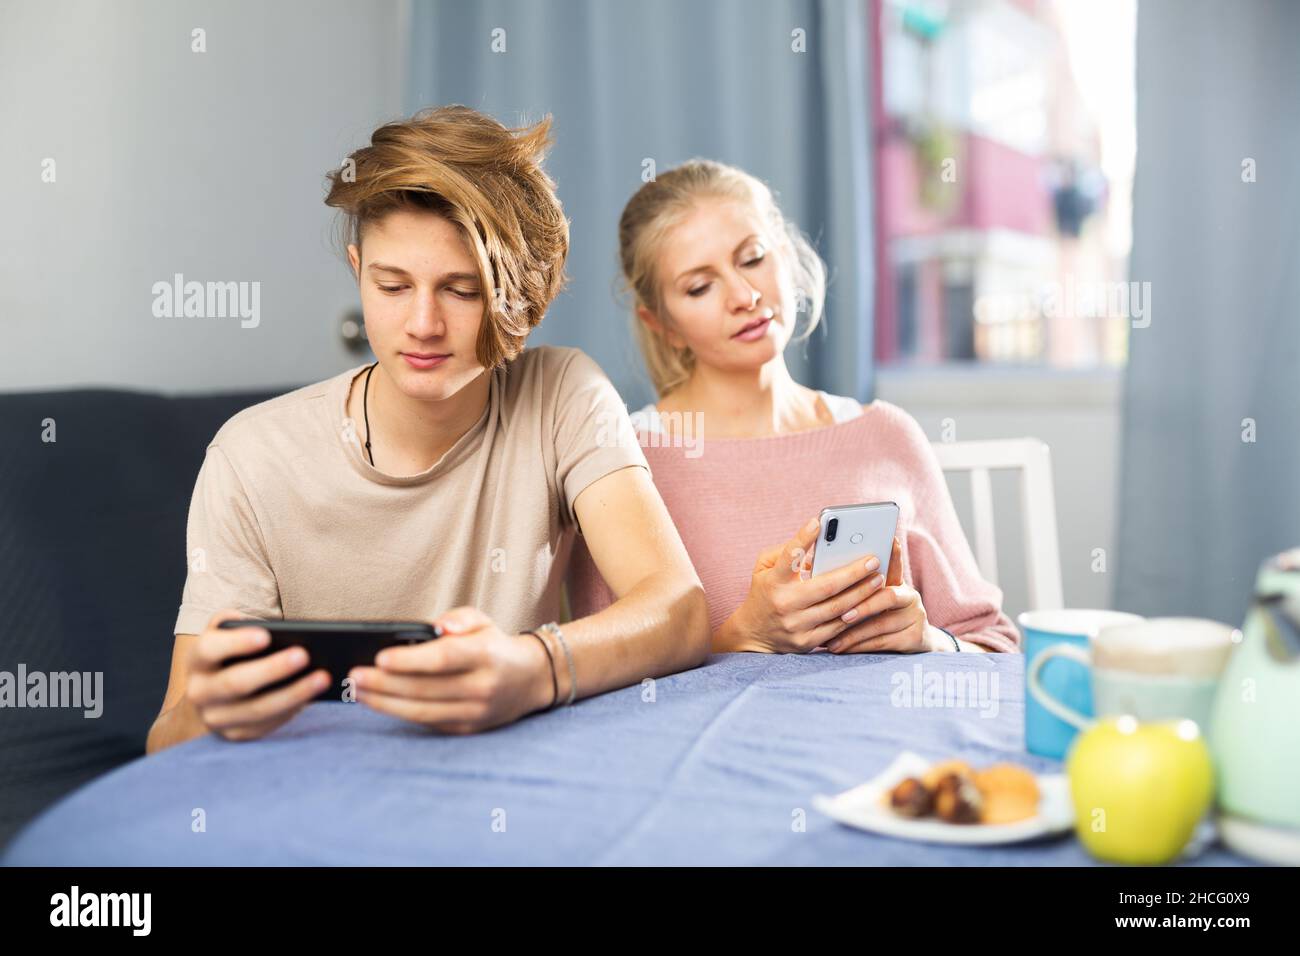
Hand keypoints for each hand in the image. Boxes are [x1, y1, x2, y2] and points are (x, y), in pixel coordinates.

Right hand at [187, 608, 329, 741]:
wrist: (211, 696)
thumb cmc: (229, 655)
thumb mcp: (224, 636)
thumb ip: (234, 624)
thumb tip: (260, 624)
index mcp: (198, 660)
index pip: (209, 649)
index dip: (236, 643)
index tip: (266, 635)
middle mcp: (200, 691)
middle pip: (236, 682)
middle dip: (272, 669)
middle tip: (304, 655)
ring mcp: (216, 718)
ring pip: (257, 709)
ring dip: (293, 694)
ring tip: (323, 677)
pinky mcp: (235, 735)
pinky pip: (266, 725)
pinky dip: (291, 710)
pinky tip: (313, 696)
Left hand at [348, 606, 551, 733]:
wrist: (530, 680)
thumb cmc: (495, 645)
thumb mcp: (484, 621)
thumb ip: (459, 618)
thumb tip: (436, 627)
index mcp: (487, 655)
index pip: (444, 658)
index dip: (411, 660)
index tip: (380, 658)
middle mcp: (483, 687)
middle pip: (426, 688)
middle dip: (385, 684)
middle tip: (354, 676)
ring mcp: (476, 712)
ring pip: (422, 711)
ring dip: (385, 703)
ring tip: (357, 691)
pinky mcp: (468, 729)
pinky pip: (428, 722)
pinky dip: (399, 713)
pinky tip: (378, 702)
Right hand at [719, 516, 889, 653]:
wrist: (754, 634)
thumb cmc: (765, 592)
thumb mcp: (763, 568)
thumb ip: (786, 553)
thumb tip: (817, 544)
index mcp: (773, 581)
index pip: (788, 557)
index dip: (802, 539)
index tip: (817, 522)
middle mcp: (784, 603)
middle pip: (826, 586)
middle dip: (854, 572)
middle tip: (874, 560)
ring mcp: (796, 625)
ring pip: (837, 608)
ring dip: (862, 593)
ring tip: (879, 579)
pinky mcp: (806, 642)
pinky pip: (837, 627)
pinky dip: (856, 614)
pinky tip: (870, 603)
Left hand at [824, 536, 940, 653]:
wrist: (915, 643)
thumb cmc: (879, 615)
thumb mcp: (869, 598)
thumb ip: (851, 585)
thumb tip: (811, 569)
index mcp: (896, 582)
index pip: (893, 565)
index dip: (893, 554)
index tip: (889, 541)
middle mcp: (909, 596)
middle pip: (887, 597)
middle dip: (862, 605)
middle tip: (841, 613)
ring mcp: (915, 617)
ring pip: (881, 623)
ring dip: (854, 632)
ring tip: (832, 639)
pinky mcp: (915, 638)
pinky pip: (882, 642)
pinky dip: (858, 646)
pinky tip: (842, 648)